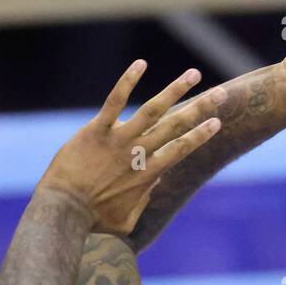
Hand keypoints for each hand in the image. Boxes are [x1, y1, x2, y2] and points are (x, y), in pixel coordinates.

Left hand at [39, 62, 224, 235]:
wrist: (64, 210)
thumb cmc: (92, 220)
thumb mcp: (124, 221)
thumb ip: (141, 204)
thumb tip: (152, 188)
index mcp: (148, 174)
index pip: (181, 149)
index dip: (200, 135)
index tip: (217, 122)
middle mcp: (139, 153)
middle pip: (176, 126)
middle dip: (201, 108)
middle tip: (221, 93)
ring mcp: (119, 140)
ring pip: (153, 110)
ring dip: (176, 90)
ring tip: (194, 74)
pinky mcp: (97, 130)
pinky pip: (115, 101)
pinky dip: (128, 81)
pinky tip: (141, 64)